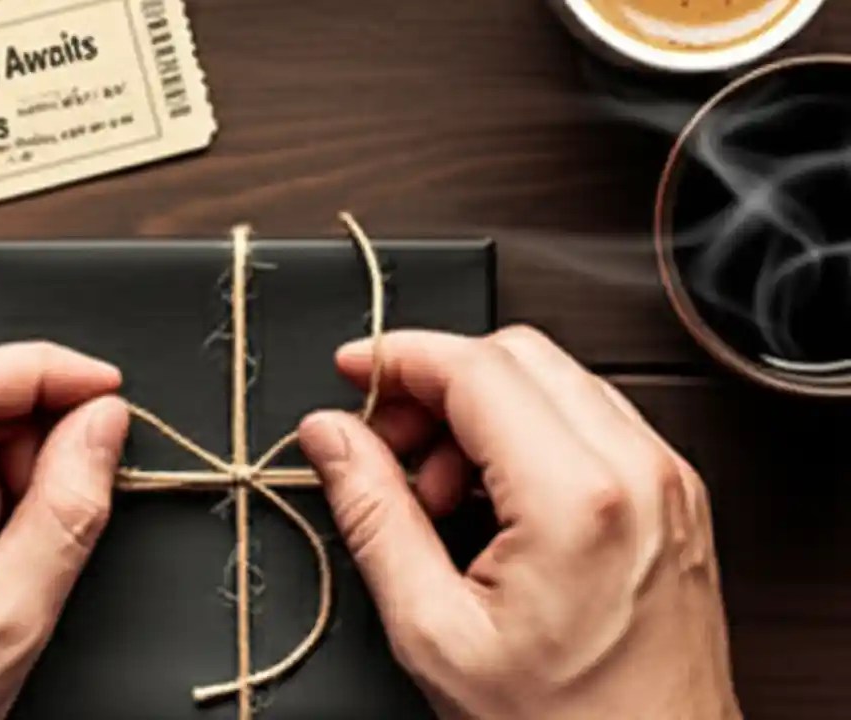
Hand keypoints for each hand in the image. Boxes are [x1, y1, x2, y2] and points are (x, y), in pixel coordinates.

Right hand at [298, 327, 739, 719]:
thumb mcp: (435, 631)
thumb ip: (373, 515)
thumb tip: (331, 439)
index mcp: (575, 499)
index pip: (475, 368)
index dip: (399, 357)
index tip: (355, 372)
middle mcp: (636, 473)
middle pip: (518, 355)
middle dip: (436, 382)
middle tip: (386, 441)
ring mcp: (665, 482)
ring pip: (554, 380)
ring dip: (480, 409)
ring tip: (436, 490)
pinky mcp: (673, 498)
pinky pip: (588, 420)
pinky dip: (525, 435)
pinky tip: (489, 499)